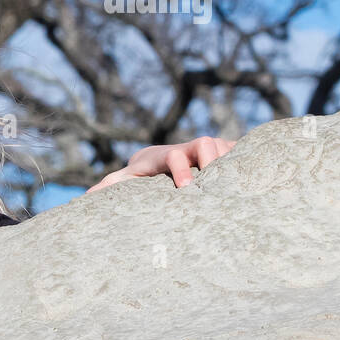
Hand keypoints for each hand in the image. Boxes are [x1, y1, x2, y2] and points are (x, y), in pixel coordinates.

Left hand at [86, 136, 236, 192]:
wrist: (156, 159)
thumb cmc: (141, 174)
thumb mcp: (126, 179)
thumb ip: (109, 186)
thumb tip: (86, 197)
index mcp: (163, 156)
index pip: (173, 155)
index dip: (180, 168)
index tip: (185, 188)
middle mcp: (187, 147)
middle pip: (205, 143)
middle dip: (212, 160)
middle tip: (217, 184)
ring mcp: (207, 147)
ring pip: (224, 146)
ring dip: (231, 163)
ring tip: (234, 186)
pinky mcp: (223, 151)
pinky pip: (240, 150)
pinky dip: (247, 161)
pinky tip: (253, 179)